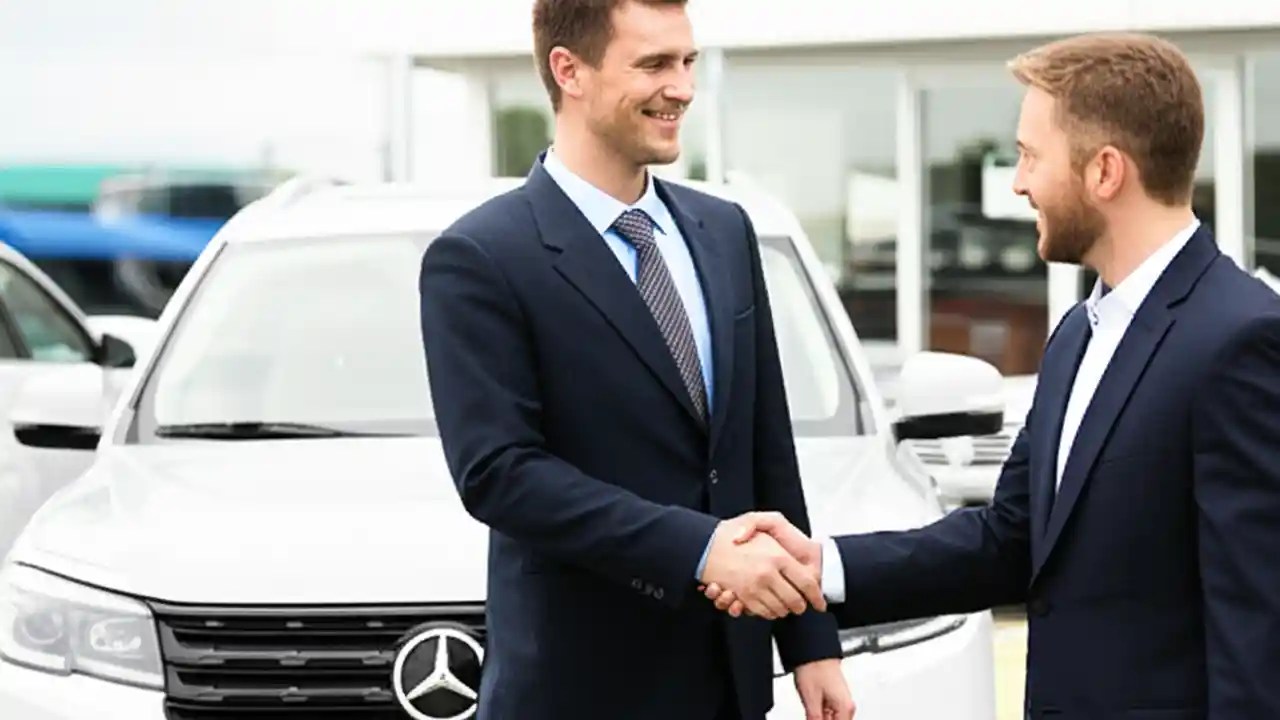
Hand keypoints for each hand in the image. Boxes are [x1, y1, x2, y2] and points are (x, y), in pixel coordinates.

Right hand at [698, 514, 824, 618]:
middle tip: (800, 604)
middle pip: (795, 602)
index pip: (807, 583)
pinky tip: (768, 603)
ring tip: (785, 603)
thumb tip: (794, 553)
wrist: (708, 545)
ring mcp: (755, 587)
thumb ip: (783, 529)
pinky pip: (762, 612)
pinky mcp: (744, 597)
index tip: (820, 603)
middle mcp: (768, 574)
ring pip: (779, 609)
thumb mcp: (767, 520)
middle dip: (800, 606)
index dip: (816, 596)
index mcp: (779, 557)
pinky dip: (767, 612)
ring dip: (784, 609)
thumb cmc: (739, 531)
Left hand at [794, 659, 854, 719]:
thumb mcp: (810, 700)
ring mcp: (841, 699)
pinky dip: (821, 714)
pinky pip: (830, 712)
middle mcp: (847, 704)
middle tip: (812, 716)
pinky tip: (812, 711)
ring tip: (812, 710)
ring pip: (833, 718)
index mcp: (846, 708)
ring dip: (822, 718)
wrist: (813, 649)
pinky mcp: (835, 695)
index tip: (814, 719)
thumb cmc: (814, 668)